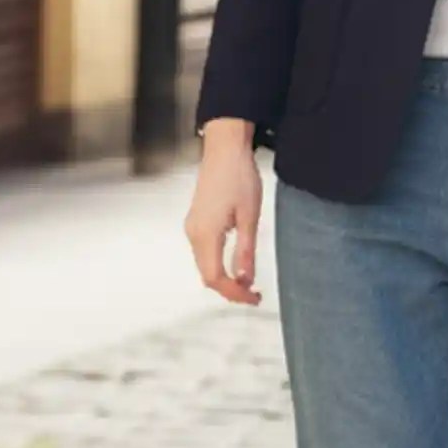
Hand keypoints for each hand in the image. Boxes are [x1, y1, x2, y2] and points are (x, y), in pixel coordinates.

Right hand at [185, 118, 263, 304]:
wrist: (225, 148)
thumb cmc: (239, 176)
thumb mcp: (250, 217)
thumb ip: (246, 251)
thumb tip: (245, 279)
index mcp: (206, 234)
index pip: (215, 278)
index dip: (234, 293)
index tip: (254, 298)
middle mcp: (194, 233)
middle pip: (207, 275)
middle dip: (230, 290)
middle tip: (255, 295)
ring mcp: (193, 226)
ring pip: (205, 265)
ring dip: (225, 278)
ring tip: (249, 284)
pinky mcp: (197, 220)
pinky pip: (205, 252)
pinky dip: (219, 264)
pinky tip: (237, 265)